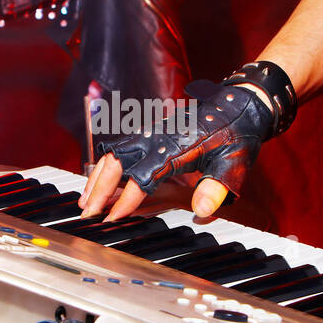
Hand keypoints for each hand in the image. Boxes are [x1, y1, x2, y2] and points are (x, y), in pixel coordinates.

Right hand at [78, 82, 276, 221]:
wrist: (238, 106)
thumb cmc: (236, 137)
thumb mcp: (234, 164)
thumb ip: (217, 188)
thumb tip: (201, 211)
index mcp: (176, 147)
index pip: (143, 176)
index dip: (126, 198)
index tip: (113, 217)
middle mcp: (158, 138)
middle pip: (117, 162)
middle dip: (99, 188)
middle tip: (87, 213)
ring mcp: (152, 133)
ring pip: (114, 154)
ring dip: (97, 177)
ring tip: (84, 200)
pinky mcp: (151, 132)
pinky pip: (120, 149)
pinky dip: (105, 166)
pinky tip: (99, 182)